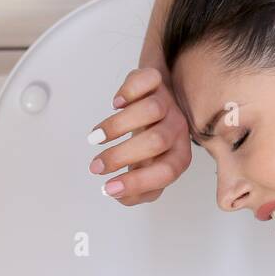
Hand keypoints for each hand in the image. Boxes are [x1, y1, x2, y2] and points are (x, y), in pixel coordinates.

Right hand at [86, 66, 190, 204]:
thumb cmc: (150, 140)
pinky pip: (149, 80)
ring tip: (96, 139)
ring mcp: (168, 103)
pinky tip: (115, 104)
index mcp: (179, 154)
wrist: (158, 101)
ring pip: (151, 110)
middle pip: (156, 141)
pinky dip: (129, 90)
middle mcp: (177, 129)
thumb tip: (118, 195)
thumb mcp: (147, 167)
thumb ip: (138, 188)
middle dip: (121, 156)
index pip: (167, 171)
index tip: (108, 188)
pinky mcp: (157, 81)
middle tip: (96, 166)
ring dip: (117, 126)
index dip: (138, 182)